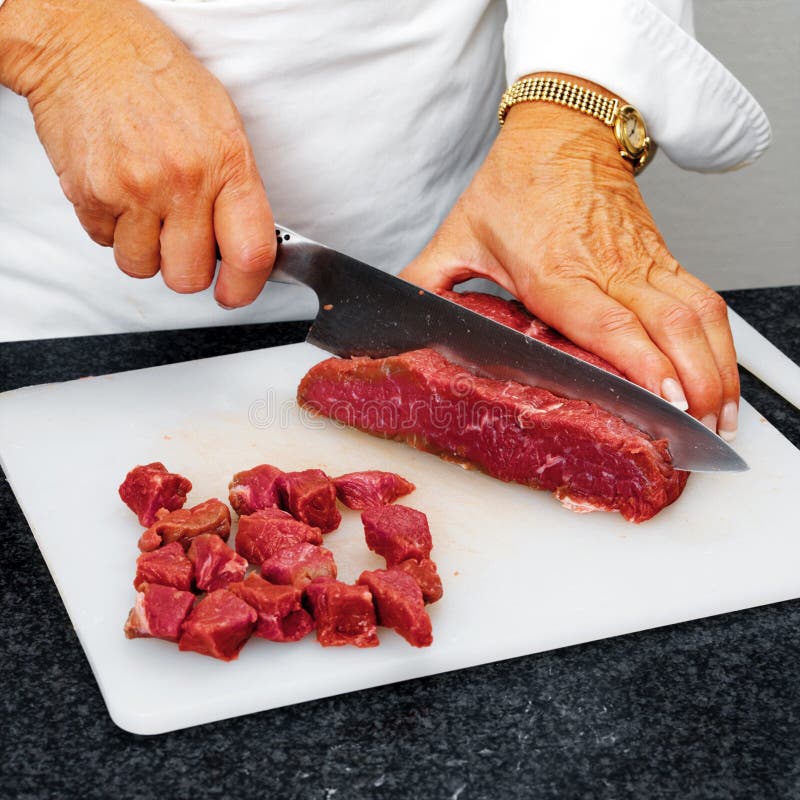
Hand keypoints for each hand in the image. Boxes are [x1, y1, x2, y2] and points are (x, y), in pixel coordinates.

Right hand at [0, 0, 274, 307]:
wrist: (87, 43)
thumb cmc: (160, 80)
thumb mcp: (224, 128)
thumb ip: (236, 192)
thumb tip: (243, 245)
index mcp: (228, 165)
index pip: (251, 253)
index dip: (245, 287)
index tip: (235, 292)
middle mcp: (183, 182)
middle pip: (189, 277)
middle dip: (186, 268)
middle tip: (181, 239)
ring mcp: (135, 190)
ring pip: (143, 268)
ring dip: (145, 250)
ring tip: (146, 207)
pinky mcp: (91, 195)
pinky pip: (106, 244)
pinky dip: (111, 228)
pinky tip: (119, 191)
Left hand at [400, 81, 738, 439]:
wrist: (564, 127)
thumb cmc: (516, 181)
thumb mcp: (459, 233)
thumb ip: (426, 281)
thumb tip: (391, 321)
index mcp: (556, 270)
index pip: (608, 323)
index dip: (641, 363)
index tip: (663, 399)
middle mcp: (608, 268)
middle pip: (669, 327)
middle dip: (693, 383)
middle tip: (695, 433)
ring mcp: (642, 262)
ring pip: (697, 316)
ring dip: (716, 368)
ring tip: (719, 417)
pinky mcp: (662, 257)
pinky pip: (703, 301)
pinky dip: (720, 341)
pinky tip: (720, 375)